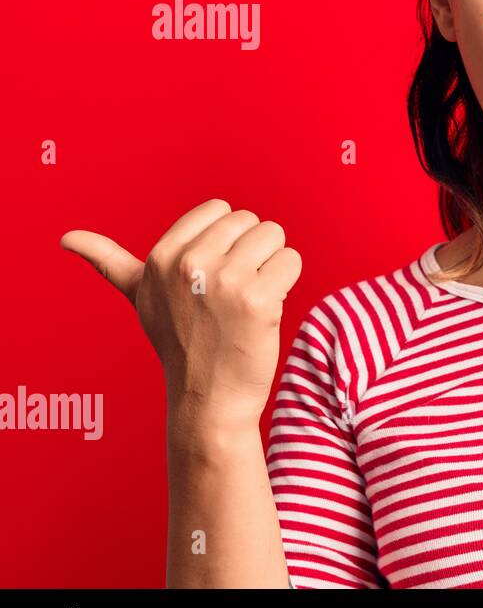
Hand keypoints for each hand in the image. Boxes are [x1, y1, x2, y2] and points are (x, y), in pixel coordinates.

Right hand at [61, 199, 302, 427]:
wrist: (208, 399)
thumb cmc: (180, 343)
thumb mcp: (139, 297)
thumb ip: (108, 262)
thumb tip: (66, 238)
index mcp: (162, 256)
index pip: (219, 209)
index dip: (226, 240)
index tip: (212, 277)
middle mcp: (188, 263)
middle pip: (251, 221)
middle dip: (251, 252)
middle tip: (232, 295)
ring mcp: (223, 281)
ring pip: (275, 236)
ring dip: (272, 266)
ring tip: (249, 300)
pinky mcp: (257, 299)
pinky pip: (291, 261)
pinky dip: (287, 282)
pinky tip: (267, 310)